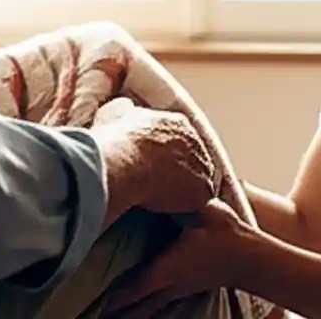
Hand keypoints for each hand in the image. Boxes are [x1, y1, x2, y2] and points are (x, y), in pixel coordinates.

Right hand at [91, 98, 217, 216]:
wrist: (123, 163)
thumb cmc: (116, 139)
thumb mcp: (116, 112)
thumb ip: (127, 111)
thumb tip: (126, 109)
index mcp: (178, 123)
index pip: (181, 140)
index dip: (168, 155)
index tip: (156, 165)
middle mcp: (197, 141)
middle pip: (194, 159)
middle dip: (181, 171)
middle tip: (162, 185)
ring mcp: (203, 167)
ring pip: (199, 181)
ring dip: (186, 190)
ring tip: (166, 201)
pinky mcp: (203, 191)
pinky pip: (200, 202)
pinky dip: (188, 208)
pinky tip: (171, 212)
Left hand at [107, 199, 254, 318]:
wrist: (251, 258)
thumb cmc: (226, 234)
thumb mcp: (203, 211)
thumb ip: (182, 200)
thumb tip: (162, 185)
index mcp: (169, 266)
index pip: (139, 285)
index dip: (120, 295)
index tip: (105, 303)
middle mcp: (172, 282)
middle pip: (141, 304)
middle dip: (121, 312)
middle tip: (102, 316)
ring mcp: (181, 289)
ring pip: (153, 307)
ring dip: (134, 314)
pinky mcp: (189, 289)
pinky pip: (165, 305)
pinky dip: (152, 310)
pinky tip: (148, 313)